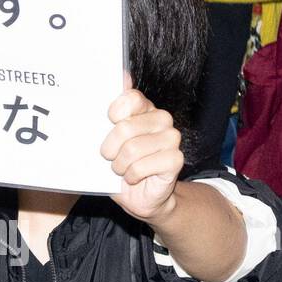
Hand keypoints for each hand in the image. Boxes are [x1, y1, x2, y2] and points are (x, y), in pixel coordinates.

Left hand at [101, 82, 183, 221]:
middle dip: (110, 150)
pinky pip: (142, 166)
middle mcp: (161, 119)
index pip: (130, 98)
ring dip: (120, 166)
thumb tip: (114, 85)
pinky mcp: (175, 159)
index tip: (109, 125)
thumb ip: (106, 118)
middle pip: (124, 128)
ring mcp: (171, 138)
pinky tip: (134, 177)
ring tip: (123, 169)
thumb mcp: (107, 141)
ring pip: (132, 149)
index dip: (113, 114)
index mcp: (144, 108)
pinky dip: (131, 176)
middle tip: (112, 158)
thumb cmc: (121, 165)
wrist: (138, 196)